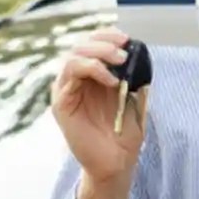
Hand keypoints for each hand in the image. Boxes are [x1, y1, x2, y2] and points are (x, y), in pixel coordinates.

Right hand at [51, 26, 150, 185]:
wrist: (117, 163)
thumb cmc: (124, 133)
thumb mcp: (133, 97)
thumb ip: (131, 75)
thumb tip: (137, 51)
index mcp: (91, 76)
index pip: (91, 43)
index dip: (107, 35)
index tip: (126, 38)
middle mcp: (75, 80)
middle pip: (81, 45)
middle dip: (104, 41)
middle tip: (124, 50)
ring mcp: (66, 90)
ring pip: (73, 55)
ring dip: (97, 52)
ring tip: (119, 61)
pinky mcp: (61, 103)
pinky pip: (70, 74)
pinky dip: (91, 69)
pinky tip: (110, 81)